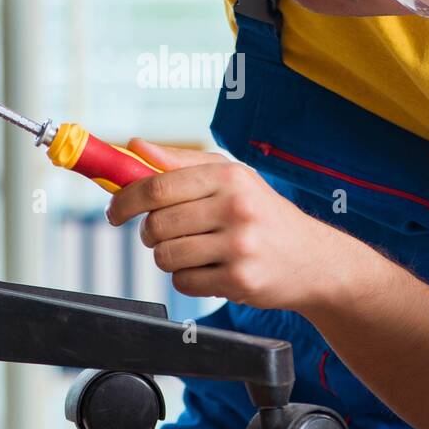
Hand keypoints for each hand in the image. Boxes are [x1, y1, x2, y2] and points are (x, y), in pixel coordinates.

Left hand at [106, 140, 341, 312]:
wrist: (313, 259)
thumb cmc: (262, 213)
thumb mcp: (230, 178)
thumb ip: (179, 162)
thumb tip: (133, 146)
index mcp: (228, 176)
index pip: (157, 186)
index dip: (126, 200)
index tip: (114, 211)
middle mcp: (236, 207)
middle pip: (157, 225)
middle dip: (150, 233)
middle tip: (164, 234)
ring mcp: (239, 246)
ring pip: (166, 256)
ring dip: (169, 258)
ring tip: (195, 252)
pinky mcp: (240, 281)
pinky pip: (184, 282)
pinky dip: (188, 279)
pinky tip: (212, 270)